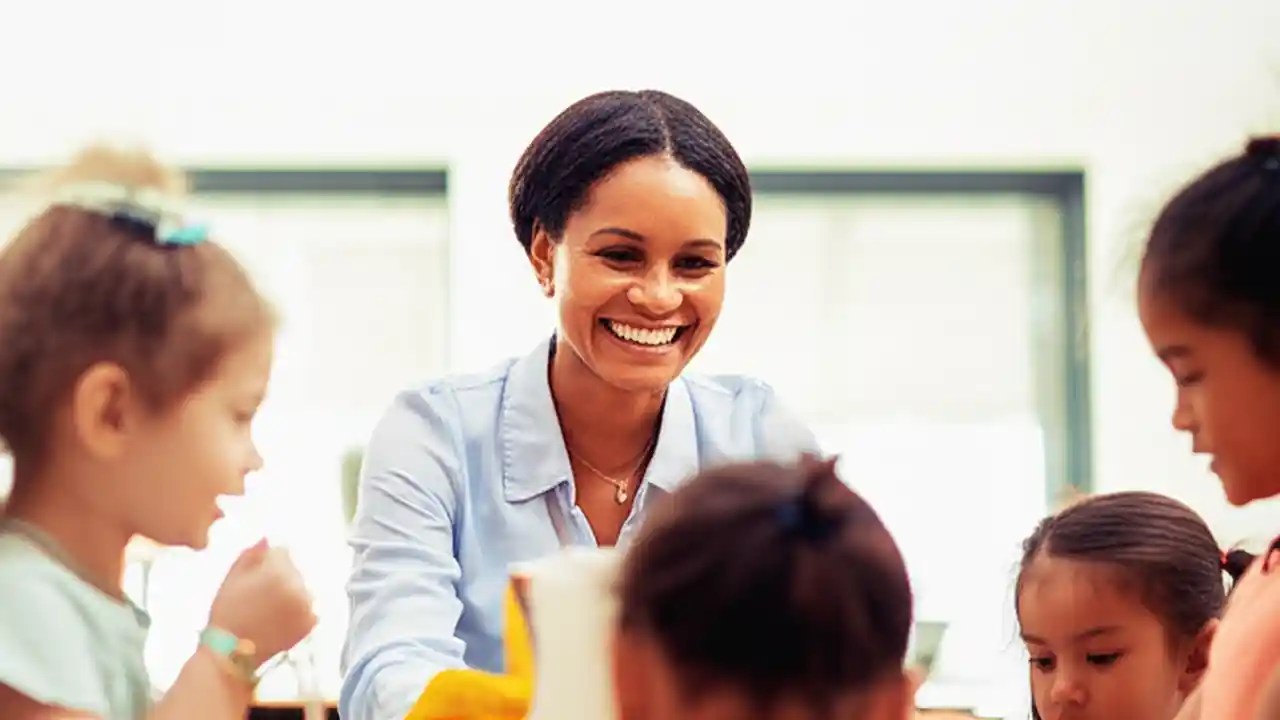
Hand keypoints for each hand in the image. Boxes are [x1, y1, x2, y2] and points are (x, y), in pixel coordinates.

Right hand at [208, 539, 316, 662]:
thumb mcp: (231, 578)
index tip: (254, 580)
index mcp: (278, 570)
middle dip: (280, 578)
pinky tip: (279, 621)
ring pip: (301, 588)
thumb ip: (251, 554)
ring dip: (290, 594)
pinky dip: (297, 611)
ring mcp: (307, 605)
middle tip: (260, 598)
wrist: (232, 654)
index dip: (266, 564)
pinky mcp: (311, 622)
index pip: (281, 552)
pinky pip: (307, 607)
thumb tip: (267, 539)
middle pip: (293, 569)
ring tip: (269, 612)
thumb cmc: (227, 614)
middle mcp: (298, 584)